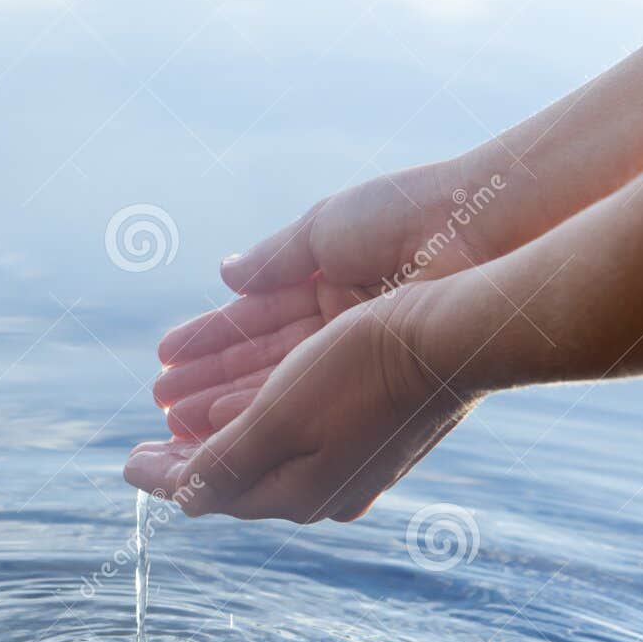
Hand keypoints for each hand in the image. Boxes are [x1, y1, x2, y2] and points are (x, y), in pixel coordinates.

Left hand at [126, 286, 473, 521]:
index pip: (213, 491)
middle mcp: (329, 487)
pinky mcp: (373, 424)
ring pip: (267, 445)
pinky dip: (259, 411)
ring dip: (219, 428)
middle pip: (240, 474)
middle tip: (147, 445)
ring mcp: (354, 458)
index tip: (126, 462)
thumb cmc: (360, 372)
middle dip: (189, 456)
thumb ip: (221, 464)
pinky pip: (297, 425)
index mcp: (302, 495)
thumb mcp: (276, 420)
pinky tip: (248, 396)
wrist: (458, 334)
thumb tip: (174, 500)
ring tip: (182, 413)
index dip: (165, 475)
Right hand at [152, 157, 508, 438]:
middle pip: (264, 366)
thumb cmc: (410, 218)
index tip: (167, 359)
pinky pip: (301, 406)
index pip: (259, 321)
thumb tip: (226, 277)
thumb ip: (273, 260)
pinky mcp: (375, 386)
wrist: (481, 232)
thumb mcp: (324, 232)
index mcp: (337, 283)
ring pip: (276, 391)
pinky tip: (210, 422)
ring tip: (170, 420)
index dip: (212, 341)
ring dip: (220, 406)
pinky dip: (253, 412)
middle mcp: (348, 331)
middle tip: (161, 406)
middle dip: (209, 385)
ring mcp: (362, 362)